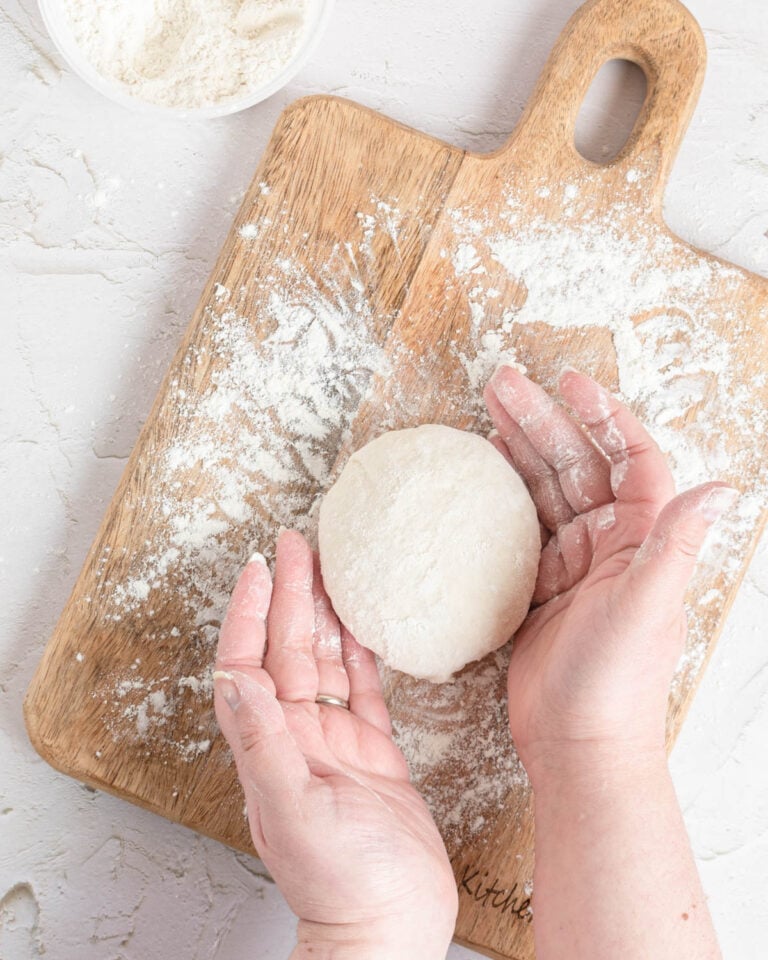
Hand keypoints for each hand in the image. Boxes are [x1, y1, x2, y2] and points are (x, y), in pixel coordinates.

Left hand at [213, 531, 456, 959]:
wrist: (391, 924)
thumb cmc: (342, 883)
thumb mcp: (294, 811)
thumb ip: (263, 743)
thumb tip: (233, 678)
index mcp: (271, 745)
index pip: (248, 661)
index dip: (250, 611)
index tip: (259, 565)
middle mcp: (297, 735)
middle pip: (288, 648)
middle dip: (292, 593)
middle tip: (300, 543)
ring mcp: (335, 742)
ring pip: (325, 660)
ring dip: (325, 614)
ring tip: (331, 567)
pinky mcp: (374, 751)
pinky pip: (362, 688)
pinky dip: (361, 652)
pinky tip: (362, 622)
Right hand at [485, 366, 737, 781]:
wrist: (577, 744)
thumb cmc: (616, 682)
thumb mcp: (648, 607)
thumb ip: (676, 545)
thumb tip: (724, 487)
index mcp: (643, 541)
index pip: (629, 459)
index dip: (603, 417)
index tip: (570, 384)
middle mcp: (610, 546)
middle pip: (575, 465)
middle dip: (542, 421)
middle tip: (502, 384)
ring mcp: (572, 566)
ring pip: (543, 491)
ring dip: (517, 451)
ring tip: (486, 413)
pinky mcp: (538, 588)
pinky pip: (518, 530)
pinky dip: (499, 500)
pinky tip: (479, 477)